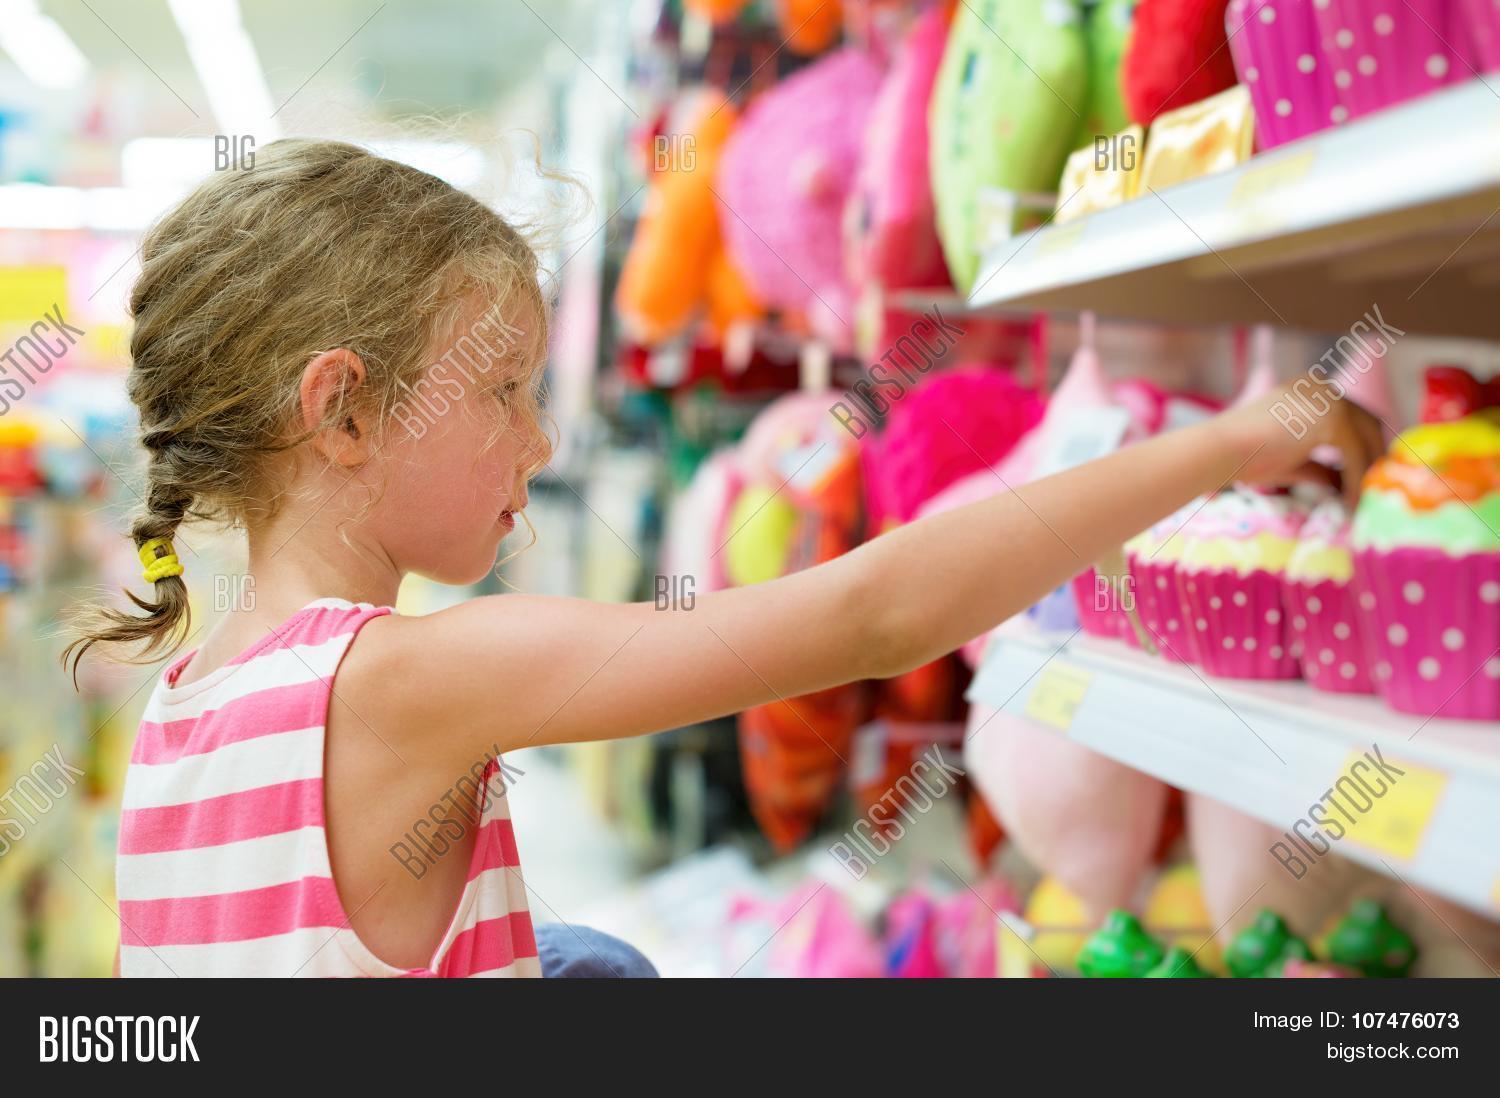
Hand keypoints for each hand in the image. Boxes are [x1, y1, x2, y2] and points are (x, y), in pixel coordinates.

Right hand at [1221, 376, 1387, 507]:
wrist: (1219, 450)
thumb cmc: (1241, 457)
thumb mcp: (1290, 461)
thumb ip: (1321, 467)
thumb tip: (1342, 484)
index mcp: (1308, 390)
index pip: (1352, 416)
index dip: (1364, 447)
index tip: (1367, 475)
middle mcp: (1322, 387)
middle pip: (1368, 423)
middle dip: (1375, 457)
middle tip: (1373, 488)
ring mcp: (1329, 399)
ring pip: (1366, 439)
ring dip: (1367, 472)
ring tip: (1362, 500)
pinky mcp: (1332, 419)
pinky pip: (1356, 454)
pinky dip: (1357, 480)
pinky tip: (1350, 502)